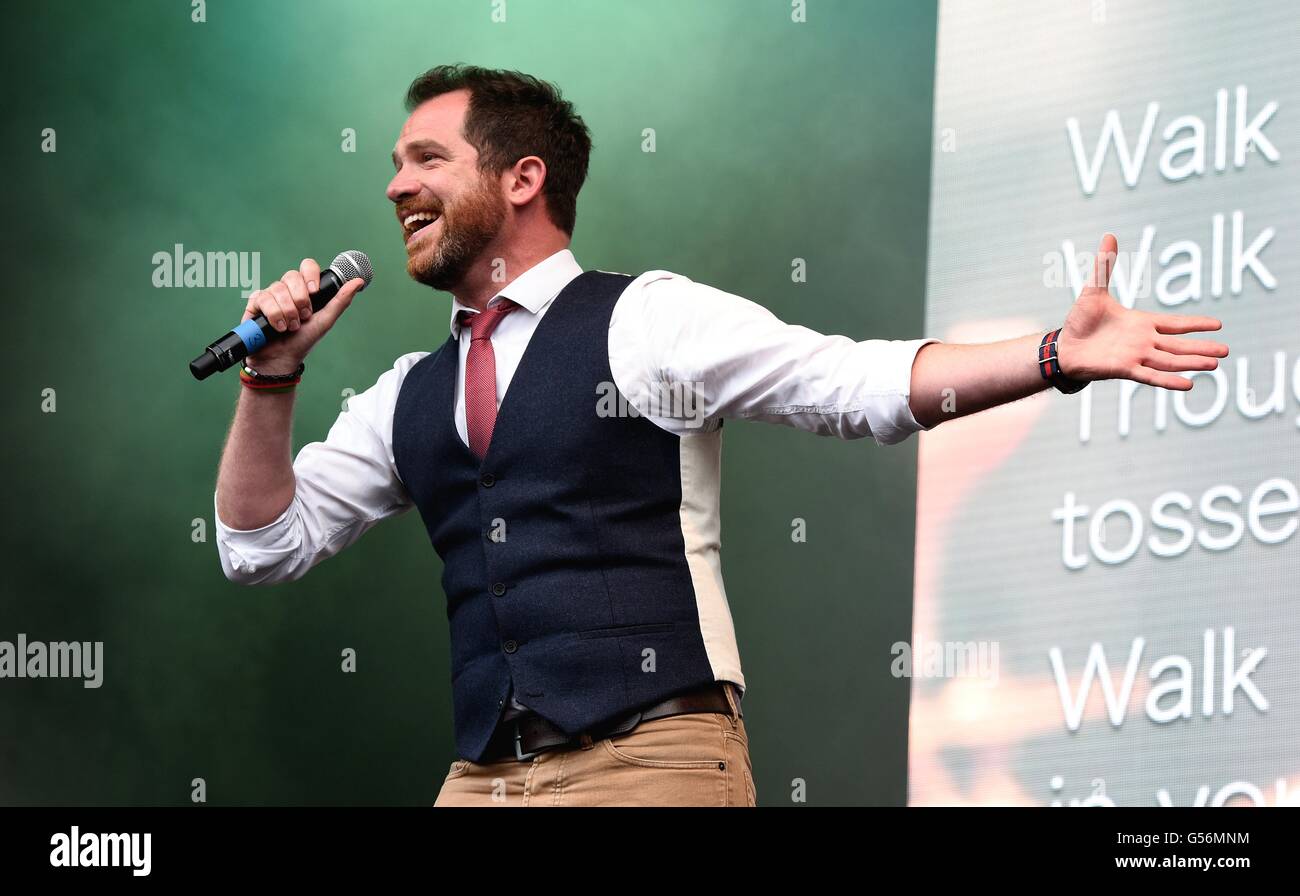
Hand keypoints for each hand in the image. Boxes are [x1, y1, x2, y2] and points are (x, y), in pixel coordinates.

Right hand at [243, 258, 365, 373]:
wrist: (282, 359)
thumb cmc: (304, 340)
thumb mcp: (326, 320)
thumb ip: (340, 300)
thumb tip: (358, 281)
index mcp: (305, 289)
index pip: (307, 266)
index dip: (310, 275)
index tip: (314, 291)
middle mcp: (287, 289)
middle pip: (291, 276)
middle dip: (300, 299)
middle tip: (304, 316)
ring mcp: (271, 295)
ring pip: (277, 289)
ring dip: (288, 312)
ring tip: (290, 327)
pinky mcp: (255, 303)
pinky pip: (263, 298)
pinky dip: (273, 315)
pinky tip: (277, 327)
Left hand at [1056, 234, 1228, 389]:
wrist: (1063, 347)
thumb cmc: (1079, 321)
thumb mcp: (1094, 291)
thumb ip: (1104, 266)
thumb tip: (1109, 236)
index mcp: (1141, 323)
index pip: (1175, 324)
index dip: (1195, 324)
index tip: (1218, 325)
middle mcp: (1143, 341)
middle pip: (1179, 345)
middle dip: (1201, 347)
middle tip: (1226, 351)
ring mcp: (1135, 356)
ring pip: (1170, 360)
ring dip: (1191, 362)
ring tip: (1215, 364)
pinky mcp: (1124, 369)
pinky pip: (1150, 376)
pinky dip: (1168, 380)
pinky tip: (1188, 384)